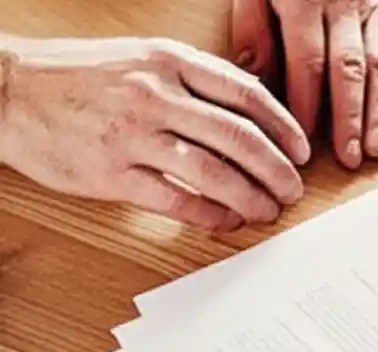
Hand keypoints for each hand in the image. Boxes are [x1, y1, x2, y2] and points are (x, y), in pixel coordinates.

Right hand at [0, 37, 308, 230]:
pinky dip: (209, 214)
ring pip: (213, 171)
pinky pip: (175, 199)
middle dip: (277, 169)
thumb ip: (195, 77)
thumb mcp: (142, 57)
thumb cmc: (80, 76)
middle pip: (239, 137)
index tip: (301, 150)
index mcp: (168, 61)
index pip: (247, 94)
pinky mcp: (110, 173)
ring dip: (251, 196)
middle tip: (293, 189)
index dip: (284, 127)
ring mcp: (132, 135)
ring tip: (268, 210)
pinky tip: (226, 220)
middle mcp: (154, 94)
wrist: (8, 91)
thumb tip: (254, 105)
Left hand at [231, 0, 377, 168]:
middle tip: (350, 157)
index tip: (302, 142)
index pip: (307, 62)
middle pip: (348, 69)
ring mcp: (375, 6)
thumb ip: (252, 28)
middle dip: (350, 117)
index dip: (307, 104)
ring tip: (377, 147)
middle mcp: (344, 5)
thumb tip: (256, 79)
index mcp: (303, 1)